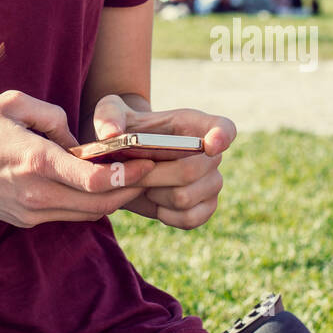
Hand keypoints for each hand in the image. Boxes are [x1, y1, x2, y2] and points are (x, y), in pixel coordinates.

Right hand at [0, 90, 155, 227]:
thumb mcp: (13, 103)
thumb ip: (53, 116)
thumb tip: (78, 138)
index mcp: (36, 162)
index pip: (95, 180)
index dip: (128, 173)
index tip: (147, 160)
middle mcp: (37, 194)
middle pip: (100, 203)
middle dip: (131, 189)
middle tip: (153, 170)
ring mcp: (31, 212)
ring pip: (88, 214)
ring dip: (113, 199)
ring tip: (132, 177)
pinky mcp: (25, 220)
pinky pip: (68, 214)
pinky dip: (89, 202)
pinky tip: (98, 183)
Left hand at [92, 95, 235, 229]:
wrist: (126, 160)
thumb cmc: (124, 130)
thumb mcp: (110, 113)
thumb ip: (108, 116)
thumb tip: (111, 134)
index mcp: (194, 124)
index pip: (224, 127)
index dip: (223, 136)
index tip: (210, 145)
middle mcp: (210, 154)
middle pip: (193, 170)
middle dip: (156, 176)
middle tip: (133, 174)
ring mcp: (212, 182)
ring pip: (187, 197)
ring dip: (156, 195)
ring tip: (143, 185)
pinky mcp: (206, 207)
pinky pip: (191, 219)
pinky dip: (167, 215)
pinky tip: (155, 203)